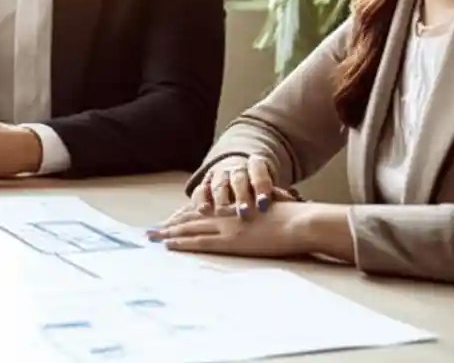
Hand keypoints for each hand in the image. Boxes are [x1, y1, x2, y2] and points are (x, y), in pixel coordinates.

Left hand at [149, 202, 351, 261]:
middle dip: (171, 225)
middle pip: (192, 219)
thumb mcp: (275, 211)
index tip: (172, 219)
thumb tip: (268, 216)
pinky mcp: (231, 241)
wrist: (302, 221)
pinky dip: (182, 243)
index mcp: (237, 209)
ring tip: (151, 236)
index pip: (206, 212)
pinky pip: (200, 242)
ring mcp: (228, 227)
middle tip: (152, 228)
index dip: (186, 215)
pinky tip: (168, 244)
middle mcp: (228, 215)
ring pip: (190, 229)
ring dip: (169, 232)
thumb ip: (264, 214)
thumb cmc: (296, 218)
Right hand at [190, 154, 294, 217]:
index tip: (263, 204)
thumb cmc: (260, 191)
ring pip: (218, 185)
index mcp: (256, 167)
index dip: (261, 187)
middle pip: (238, 179)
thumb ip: (279, 195)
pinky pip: (201, 190)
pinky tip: (202, 211)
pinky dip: (201, 200)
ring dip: (220, 199)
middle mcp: (236, 169)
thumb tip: (294, 201)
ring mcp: (219, 175)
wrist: (237, 174)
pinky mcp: (205, 185)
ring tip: (221, 214)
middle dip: (240, 196)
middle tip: (243, 212)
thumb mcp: (270, 190)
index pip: (259, 173)